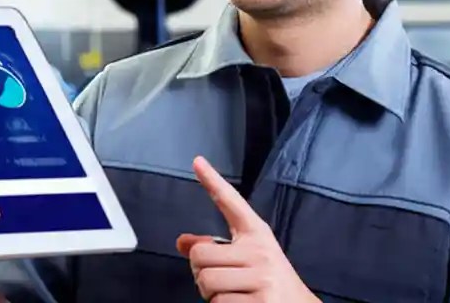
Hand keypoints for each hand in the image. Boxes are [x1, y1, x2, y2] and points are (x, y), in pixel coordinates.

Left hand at [176, 156, 319, 302]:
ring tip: (233, 293)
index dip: (213, 181)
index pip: (231, 202)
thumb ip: (214, 250)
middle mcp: (261, 251)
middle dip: (200, 272)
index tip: (197, 160)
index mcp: (256, 234)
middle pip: (199, 255)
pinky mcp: (262, 301)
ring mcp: (262, 276)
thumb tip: (181, 242)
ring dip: (211, 294)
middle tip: (221, 279)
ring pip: (206, 281)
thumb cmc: (268, 282)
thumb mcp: (246, 260)